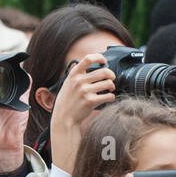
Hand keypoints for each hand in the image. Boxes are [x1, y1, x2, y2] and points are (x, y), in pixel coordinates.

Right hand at [48, 52, 114, 172]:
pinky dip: (111, 97)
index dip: (99, 57)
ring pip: (108, 83)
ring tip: (109, 89)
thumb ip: (76, 74)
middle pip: (104, 71)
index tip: (104, 61)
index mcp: (74, 74)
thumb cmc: (67, 101)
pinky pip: (109, 96)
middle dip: (111, 75)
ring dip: (112, 86)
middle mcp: (79, 81)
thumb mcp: (67, 84)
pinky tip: (108, 98)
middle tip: (111, 79)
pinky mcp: (91, 101)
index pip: (88, 58)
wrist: (64, 118)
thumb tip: (86, 63)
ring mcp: (85, 91)